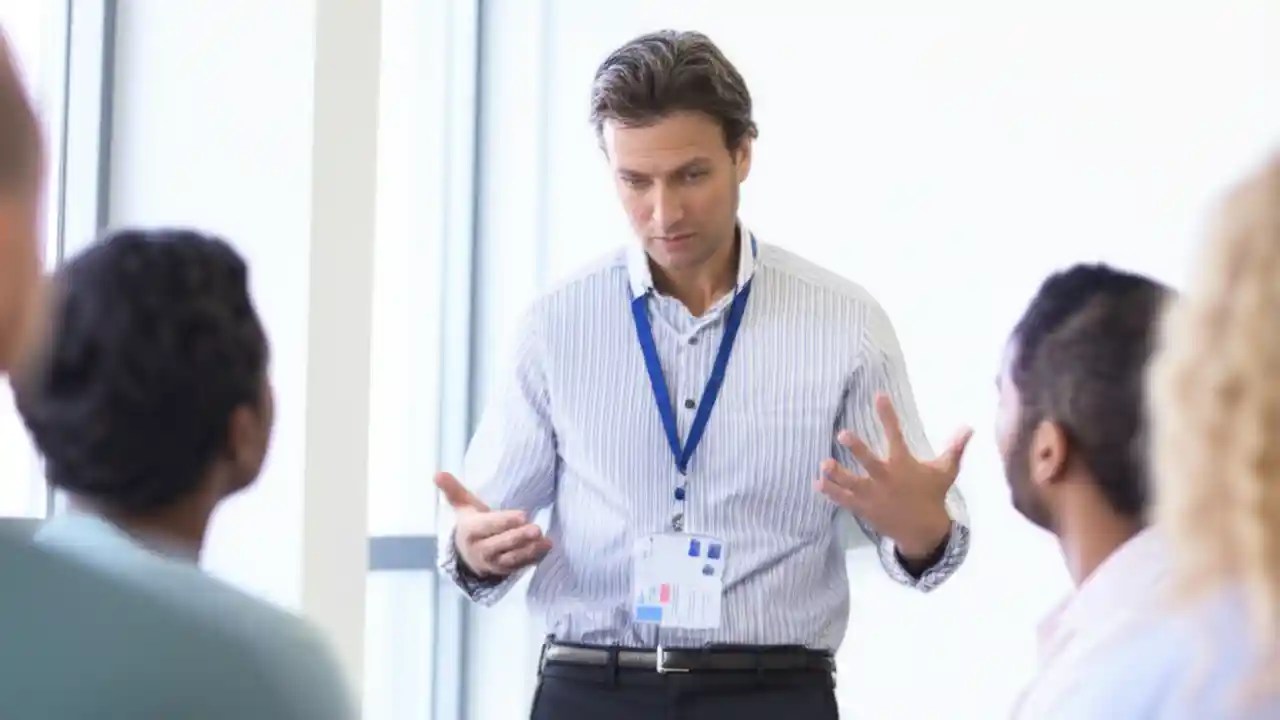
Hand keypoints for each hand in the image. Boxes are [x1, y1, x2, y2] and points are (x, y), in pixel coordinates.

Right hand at [435, 472, 551, 577]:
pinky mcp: (504, 571)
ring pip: (512, 558)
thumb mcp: (463, 505)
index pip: (488, 526)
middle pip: (501, 544)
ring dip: (530, 550)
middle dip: (519, 537)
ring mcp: (492, 563)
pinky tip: (546, 548)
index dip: (505, 521)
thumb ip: (453, 489)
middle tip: (537, 529)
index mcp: (470, 531)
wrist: (468, 553)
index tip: (523, 515)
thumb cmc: (471, 522)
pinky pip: (520, 567)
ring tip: (545, 540)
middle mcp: (479, 549)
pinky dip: (534, 558)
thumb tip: (437, 473)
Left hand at [816, 394, 971, 558]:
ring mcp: (873, 495)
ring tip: (824, 464)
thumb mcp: (945, 472)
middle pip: (869, 461)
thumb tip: (969, 427)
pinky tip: (817, 483)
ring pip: (851, 483)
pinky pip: (844, 500)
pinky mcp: (864, 508)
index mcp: (903, 464)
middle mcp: (886, 478)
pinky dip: (830, 492)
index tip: (879, 396)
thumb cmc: (932, 496)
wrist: (923, 532)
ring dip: (837, 474)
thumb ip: (955, 448)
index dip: (888, 415)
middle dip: (856, 448)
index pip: (895, 434)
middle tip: (842, 434)